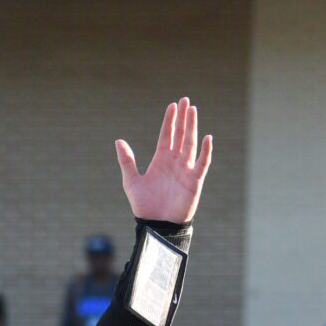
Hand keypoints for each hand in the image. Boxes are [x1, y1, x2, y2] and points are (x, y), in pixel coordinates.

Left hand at [116, 98, 214, 225]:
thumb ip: (127, 161)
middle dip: (183, 118)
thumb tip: (118, 140)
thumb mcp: (131, 181)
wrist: (156, 225)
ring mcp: (186, 170)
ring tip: (193, 110)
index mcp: (161, 160)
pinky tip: (207, 137)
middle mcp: (174, 162)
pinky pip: (202, 163)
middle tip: (185, 100)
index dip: (169, 121)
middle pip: (180, 135)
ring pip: (191, 144)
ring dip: (192, 127)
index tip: (172, 106)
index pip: (166, 135)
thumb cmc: (145, 206)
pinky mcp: (194, 181)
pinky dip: (206, 151)